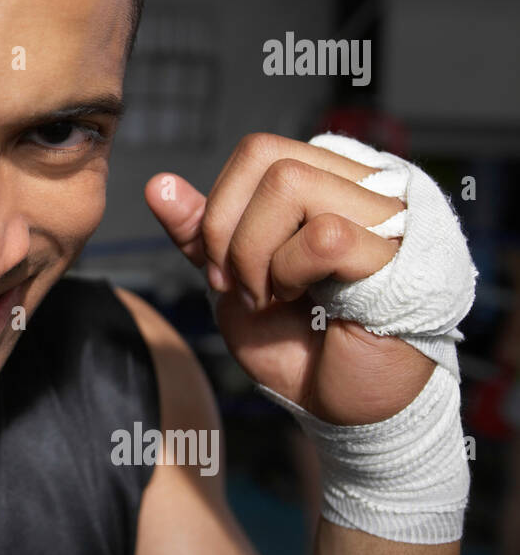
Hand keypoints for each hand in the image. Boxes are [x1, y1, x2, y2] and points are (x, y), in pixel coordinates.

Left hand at [145, 133, 433, 425]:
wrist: (341, 403)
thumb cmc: (297, 339)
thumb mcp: (231, 278)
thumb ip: (199, 231)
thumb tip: (158, 183)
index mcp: (324, 182)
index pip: (255, 151)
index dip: (220, 206)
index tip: (218, 268)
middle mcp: (359, 185)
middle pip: (264, 155)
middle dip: (226, 228)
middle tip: (237, 285)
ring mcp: (384, 214)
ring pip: (289, 184)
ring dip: (256, 253)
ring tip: (272, 296)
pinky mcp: (397, 253)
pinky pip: (323, 234)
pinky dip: (291, 272)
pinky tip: (305, 303)